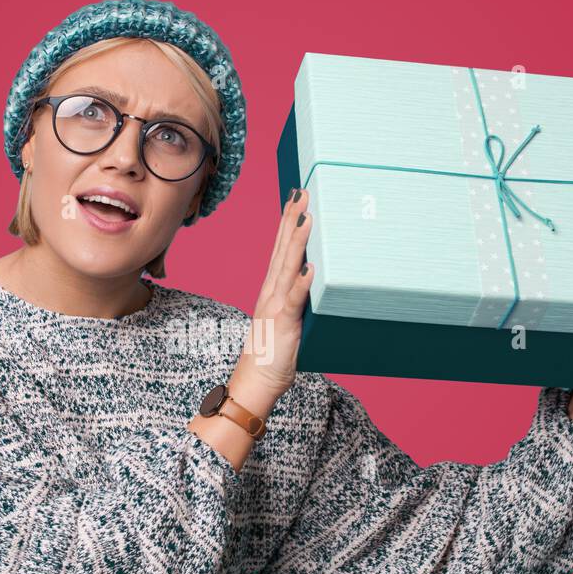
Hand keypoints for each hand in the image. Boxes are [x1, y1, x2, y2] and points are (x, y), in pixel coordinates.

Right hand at [231, 187, 314, 402]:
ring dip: (297, 243)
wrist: (256, 381)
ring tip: (307, 218)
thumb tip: (316, 280)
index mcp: (272, 288)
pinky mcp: (284, 324)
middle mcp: (271, 291)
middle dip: (292, 220)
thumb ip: (297, 298)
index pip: (281, 248)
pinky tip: (310, 268)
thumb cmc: (274, 352)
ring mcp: (276, 306)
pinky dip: (302, 284)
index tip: (296, 197)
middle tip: (302, 192)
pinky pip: (294, 301)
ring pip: (288, 268)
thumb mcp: (287, 318)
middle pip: (283, 249)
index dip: (288, 221)